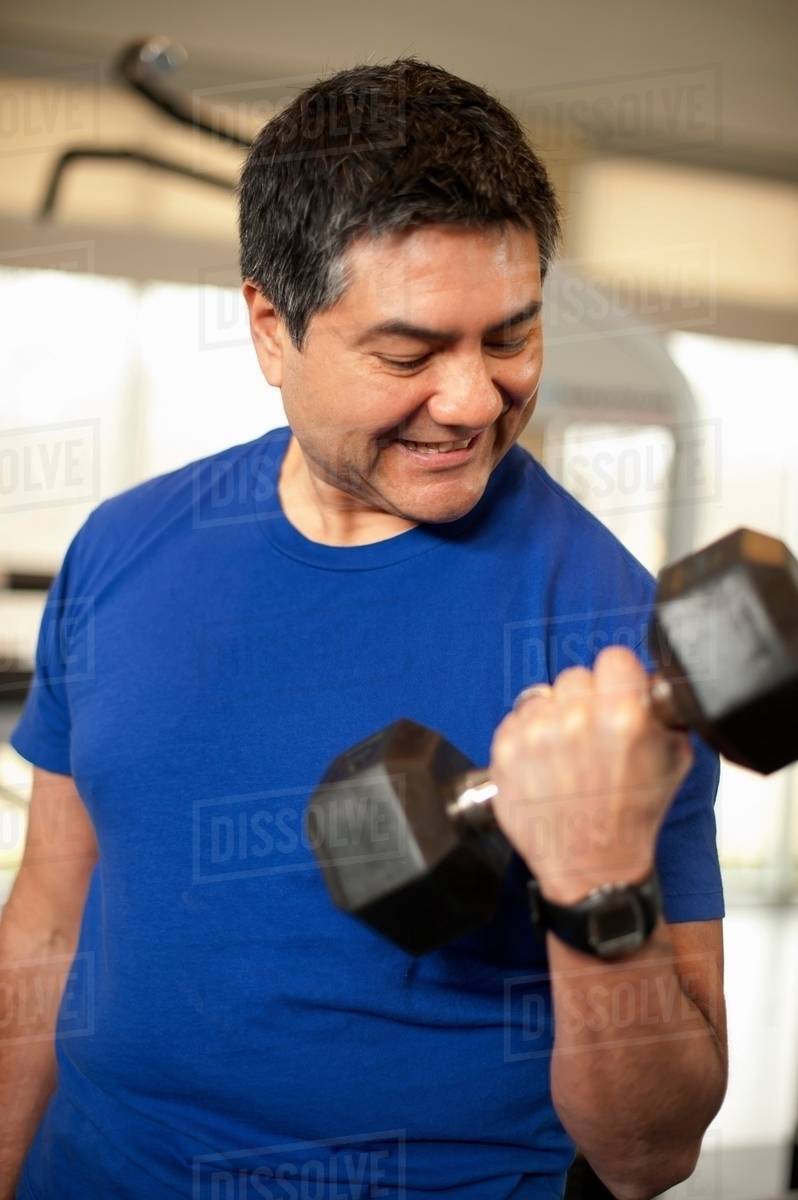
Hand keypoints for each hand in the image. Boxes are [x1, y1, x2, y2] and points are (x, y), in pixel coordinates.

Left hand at [489, 646, 693, 902]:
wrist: (592, 867)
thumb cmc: (633, 817)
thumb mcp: (673, 759)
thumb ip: (661, 713)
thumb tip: (649, 681)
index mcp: (623, 716)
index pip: (614, 658)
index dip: (618, 678)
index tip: (616, 695)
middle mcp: (576, 719)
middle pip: (576, 676)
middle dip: (586, 699)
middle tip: (592, 733)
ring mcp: (536, 734)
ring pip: (544, 695)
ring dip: (555, 716)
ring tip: (566, 753)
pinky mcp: (505, 750)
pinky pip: (517, 719)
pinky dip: (528, 736)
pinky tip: (545, 764)